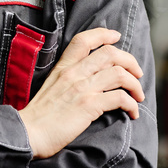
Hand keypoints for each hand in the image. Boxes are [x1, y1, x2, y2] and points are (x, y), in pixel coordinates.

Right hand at [17, 28, 143, 159]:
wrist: (28, 133)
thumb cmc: (39, 116)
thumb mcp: (51, 87)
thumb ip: (68, 79)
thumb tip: (88, 79)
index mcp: (63, 67)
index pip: (84, 40)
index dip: (103, 34)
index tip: (116, 37)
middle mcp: (74, 73)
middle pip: (110, 53)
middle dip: (130, 61)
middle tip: (137, 73)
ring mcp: (82, 88)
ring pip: (119, 73)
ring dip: (135, 84)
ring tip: (138, 96)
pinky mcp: (89, 105)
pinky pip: (119, 98)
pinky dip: (131, 104)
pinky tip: (132, 112)